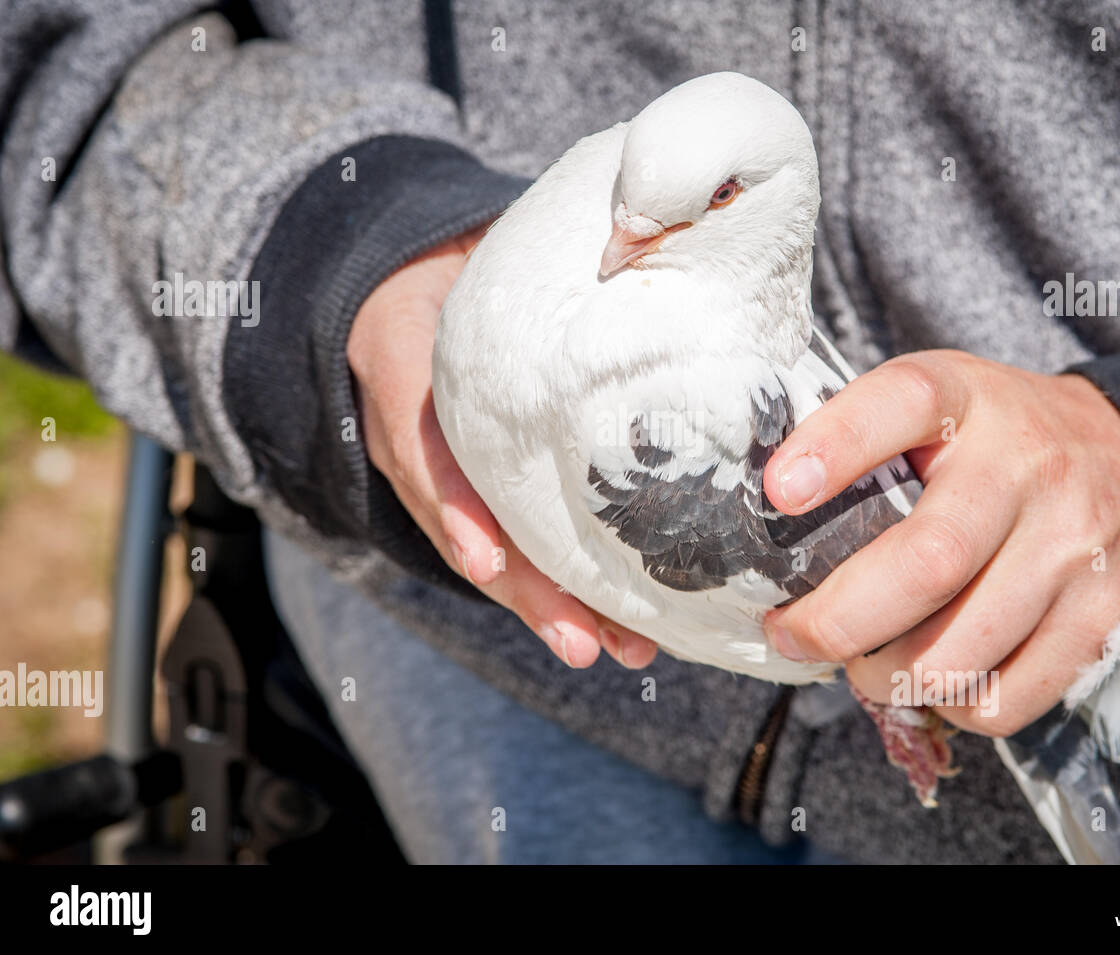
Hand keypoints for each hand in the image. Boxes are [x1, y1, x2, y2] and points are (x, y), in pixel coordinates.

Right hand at [346, 225, 656, 668]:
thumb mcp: (473, 262)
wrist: (421, 289)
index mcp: (412, 386)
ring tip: (620, 651)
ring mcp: (453, 482)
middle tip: (587, 642)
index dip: (459, 510)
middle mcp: (428, 450)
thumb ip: (531, 272)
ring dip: (558, 609)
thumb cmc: (462, 277)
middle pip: (472, 535)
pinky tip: (620, 624)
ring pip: (501, 559)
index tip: (491, 559)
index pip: (428, 455)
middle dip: (531, 594)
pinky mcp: (487, 495)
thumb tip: (634, 240)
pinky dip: (563, 589)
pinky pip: (519, 549)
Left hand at [761, 350, 1119, 735]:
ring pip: (957, 655)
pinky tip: (938, 676)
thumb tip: (770, 531)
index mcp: (965, 398)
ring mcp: (1076, 545)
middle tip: (794, 635)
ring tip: (867, 664)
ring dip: (886, 680)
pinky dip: (952, 706)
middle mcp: (1028, 466)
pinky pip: (1006, 700)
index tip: (779, 491)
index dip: (835, 446)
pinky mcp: (1107, 616)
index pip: (900, 403)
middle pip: (925, 566)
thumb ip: (863, 447)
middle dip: (836, 624)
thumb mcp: (933, 410)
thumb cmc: (993, 447)